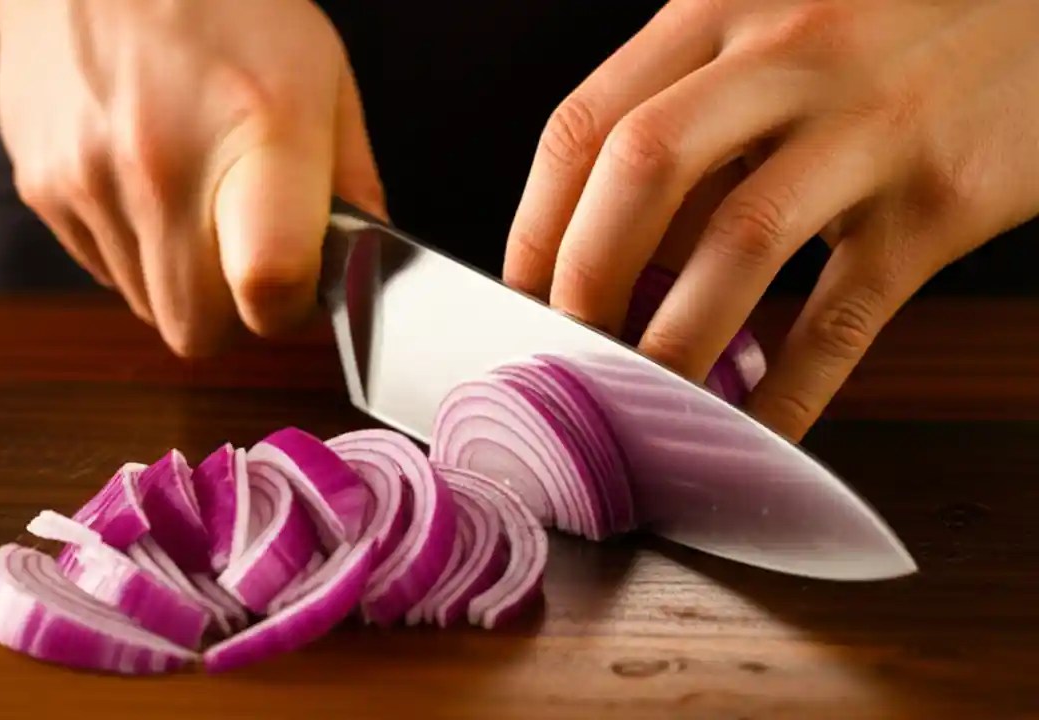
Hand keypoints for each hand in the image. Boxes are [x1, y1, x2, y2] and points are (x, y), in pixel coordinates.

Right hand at [0, 0, 384, 354]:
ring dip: (180, 281)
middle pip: (197, 329)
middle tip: (245, 256)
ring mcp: (90, 181)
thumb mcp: (320, 71)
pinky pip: (103, 270)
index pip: (269, 284)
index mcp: (257, 132)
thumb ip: (350, 180)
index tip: (295, 285)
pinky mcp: (42, 188)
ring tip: (191, 199)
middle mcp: (163, 165)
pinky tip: (143, 181)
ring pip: (147, 307)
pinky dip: (133, 250)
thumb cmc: (222, 5)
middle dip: (231, 313)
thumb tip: (362, 266)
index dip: (288, 308)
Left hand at [504, 0, 1038, 440]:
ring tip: (641, 400)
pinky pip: (841, 318)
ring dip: (670, 345)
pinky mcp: (941, 200)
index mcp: (718, 9)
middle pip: (639, 172)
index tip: (519, 299)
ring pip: (737, 247)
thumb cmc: (887, 25)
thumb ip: (696, 125)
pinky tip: (749, 430)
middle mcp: (785, 56)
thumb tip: (621, 261)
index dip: (534, 227)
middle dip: (584, 281)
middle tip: (569, 351)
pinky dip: (785, 391)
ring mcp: (868, 126)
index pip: (585, 126)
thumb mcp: (772, 36)